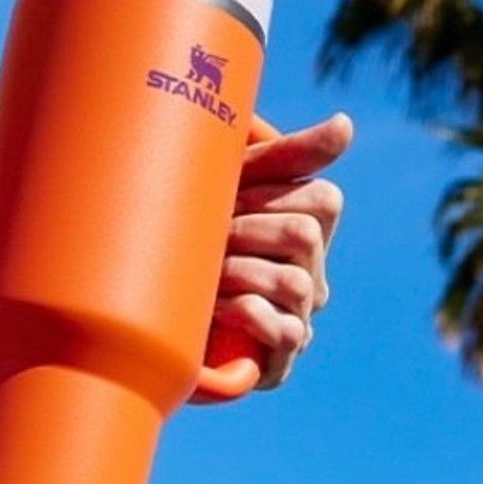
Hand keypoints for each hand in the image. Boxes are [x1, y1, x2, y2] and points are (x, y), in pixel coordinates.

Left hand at [193, 111, 352, 400]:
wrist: (137, 297)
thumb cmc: (187, 228)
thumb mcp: (229, 182)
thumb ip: (289, 153)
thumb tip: (345, 123)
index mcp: (307, 228)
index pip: (323, 198)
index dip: (268, 193)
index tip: (226, 193)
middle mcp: (312, 273)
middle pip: (305, 235)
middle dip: (244, 229)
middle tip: (206, 234)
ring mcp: (298, 317)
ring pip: (295, 281)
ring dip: (239, 271)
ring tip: (205, 273)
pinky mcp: (277, 360)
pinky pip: (286, 333)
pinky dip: (247, 314)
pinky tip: (216, 306)